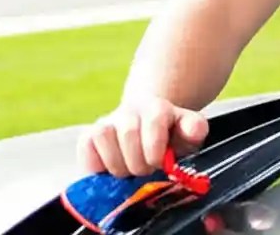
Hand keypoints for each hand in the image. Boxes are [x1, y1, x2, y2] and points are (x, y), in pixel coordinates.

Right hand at [78, 97, 209, 177]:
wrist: (148, 131)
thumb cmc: (170, 138)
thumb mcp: (188, 134)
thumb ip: (194, 129)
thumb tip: (193, 130)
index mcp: (158, 108)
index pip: (154, 122)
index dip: (155, 150)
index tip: (159, 164)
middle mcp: (130, 110)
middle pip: (128, 133)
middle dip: (138, 162)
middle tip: (145, 170)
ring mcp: (108, 121)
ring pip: (103, 135)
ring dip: (117, 163)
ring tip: (128, 170)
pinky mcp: (89, 135)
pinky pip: (86, 145)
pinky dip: (95, 163)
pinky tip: (110, 169)